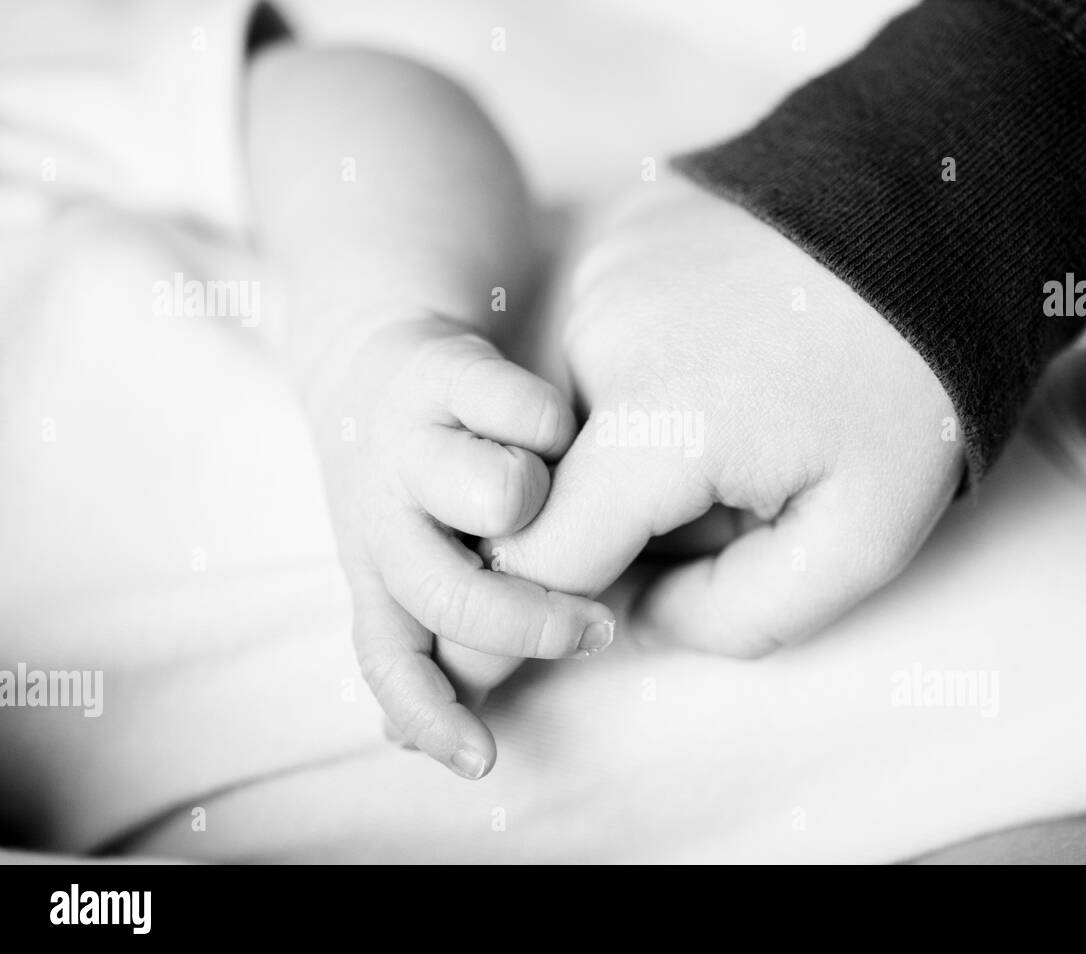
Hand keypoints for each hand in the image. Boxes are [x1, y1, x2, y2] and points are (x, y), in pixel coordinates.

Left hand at [313, 316, 614, 777]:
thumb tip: (449, 733)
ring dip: (544, 497)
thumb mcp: (438, 554)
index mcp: (379, 568)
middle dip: (532, 616)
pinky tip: (554, 422)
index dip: (427, 714)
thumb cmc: (441, 471)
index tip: (481, 761)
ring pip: (501, 497)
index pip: (388, 658)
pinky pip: (529, 417)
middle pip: (450, 595)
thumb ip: (464, 625)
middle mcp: (381, 516)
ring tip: (558, 480)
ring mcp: (408, 445)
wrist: (387, 350)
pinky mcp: (443, 372)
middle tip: (595, 627)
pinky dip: (554, 424)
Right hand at [490, 175, 964, 656]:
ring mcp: (605, 275)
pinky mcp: (619, 240)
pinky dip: (656, 371)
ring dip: (649, 439)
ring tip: (755, 409)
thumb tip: (641, 616)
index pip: (540, 549)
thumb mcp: (860, 542)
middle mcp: (602, 337)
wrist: (940, 221)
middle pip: (568, 483)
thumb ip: (736, 616)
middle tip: (752, 486)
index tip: (613, 602)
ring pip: (586, 413)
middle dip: (642, 514)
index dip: (567, 597)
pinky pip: (607, 343)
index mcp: (656, 421)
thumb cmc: (911, 386)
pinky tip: (739, 349)